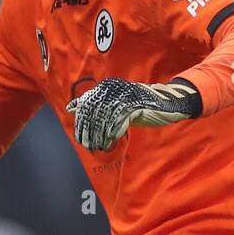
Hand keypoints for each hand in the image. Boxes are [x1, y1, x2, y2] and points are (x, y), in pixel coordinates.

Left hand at [66, 78, 201, 152]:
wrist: (163, 105)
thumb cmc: (135, 107)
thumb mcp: (112, 106)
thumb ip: (92, 105)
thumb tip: (70, 107)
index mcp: (106, 87)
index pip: (87, 106)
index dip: (82, 124)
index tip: (80, 139)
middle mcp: (114, 89)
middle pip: (95, 113)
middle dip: (90, 132)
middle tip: (89, 146)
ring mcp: (126, 96)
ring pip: (106, 119)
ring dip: (101, 136)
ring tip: (100, 147)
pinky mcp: (136, 105)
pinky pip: (120, 121)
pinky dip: (114, 133)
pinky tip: (111, 142)